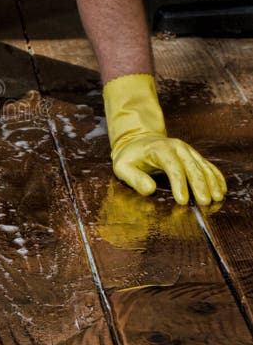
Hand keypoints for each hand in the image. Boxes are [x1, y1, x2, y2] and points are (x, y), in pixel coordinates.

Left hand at [103, 74, 226, 205]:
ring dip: (211, 182)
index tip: (182, 201)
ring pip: (203, 166)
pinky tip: (222, 189)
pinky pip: (207, 166)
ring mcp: (187, 151)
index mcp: (159, 148)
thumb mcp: (123, 167)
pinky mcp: (193, 156)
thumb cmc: (130, 157)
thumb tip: (149, 190)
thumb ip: (134, 178)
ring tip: (217, 198)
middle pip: (191, 166)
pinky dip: (216, 177)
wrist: (139, 142)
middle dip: (199, 185)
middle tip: (204, 203)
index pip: (172, 166)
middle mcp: (177, 147)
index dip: (179, 183)